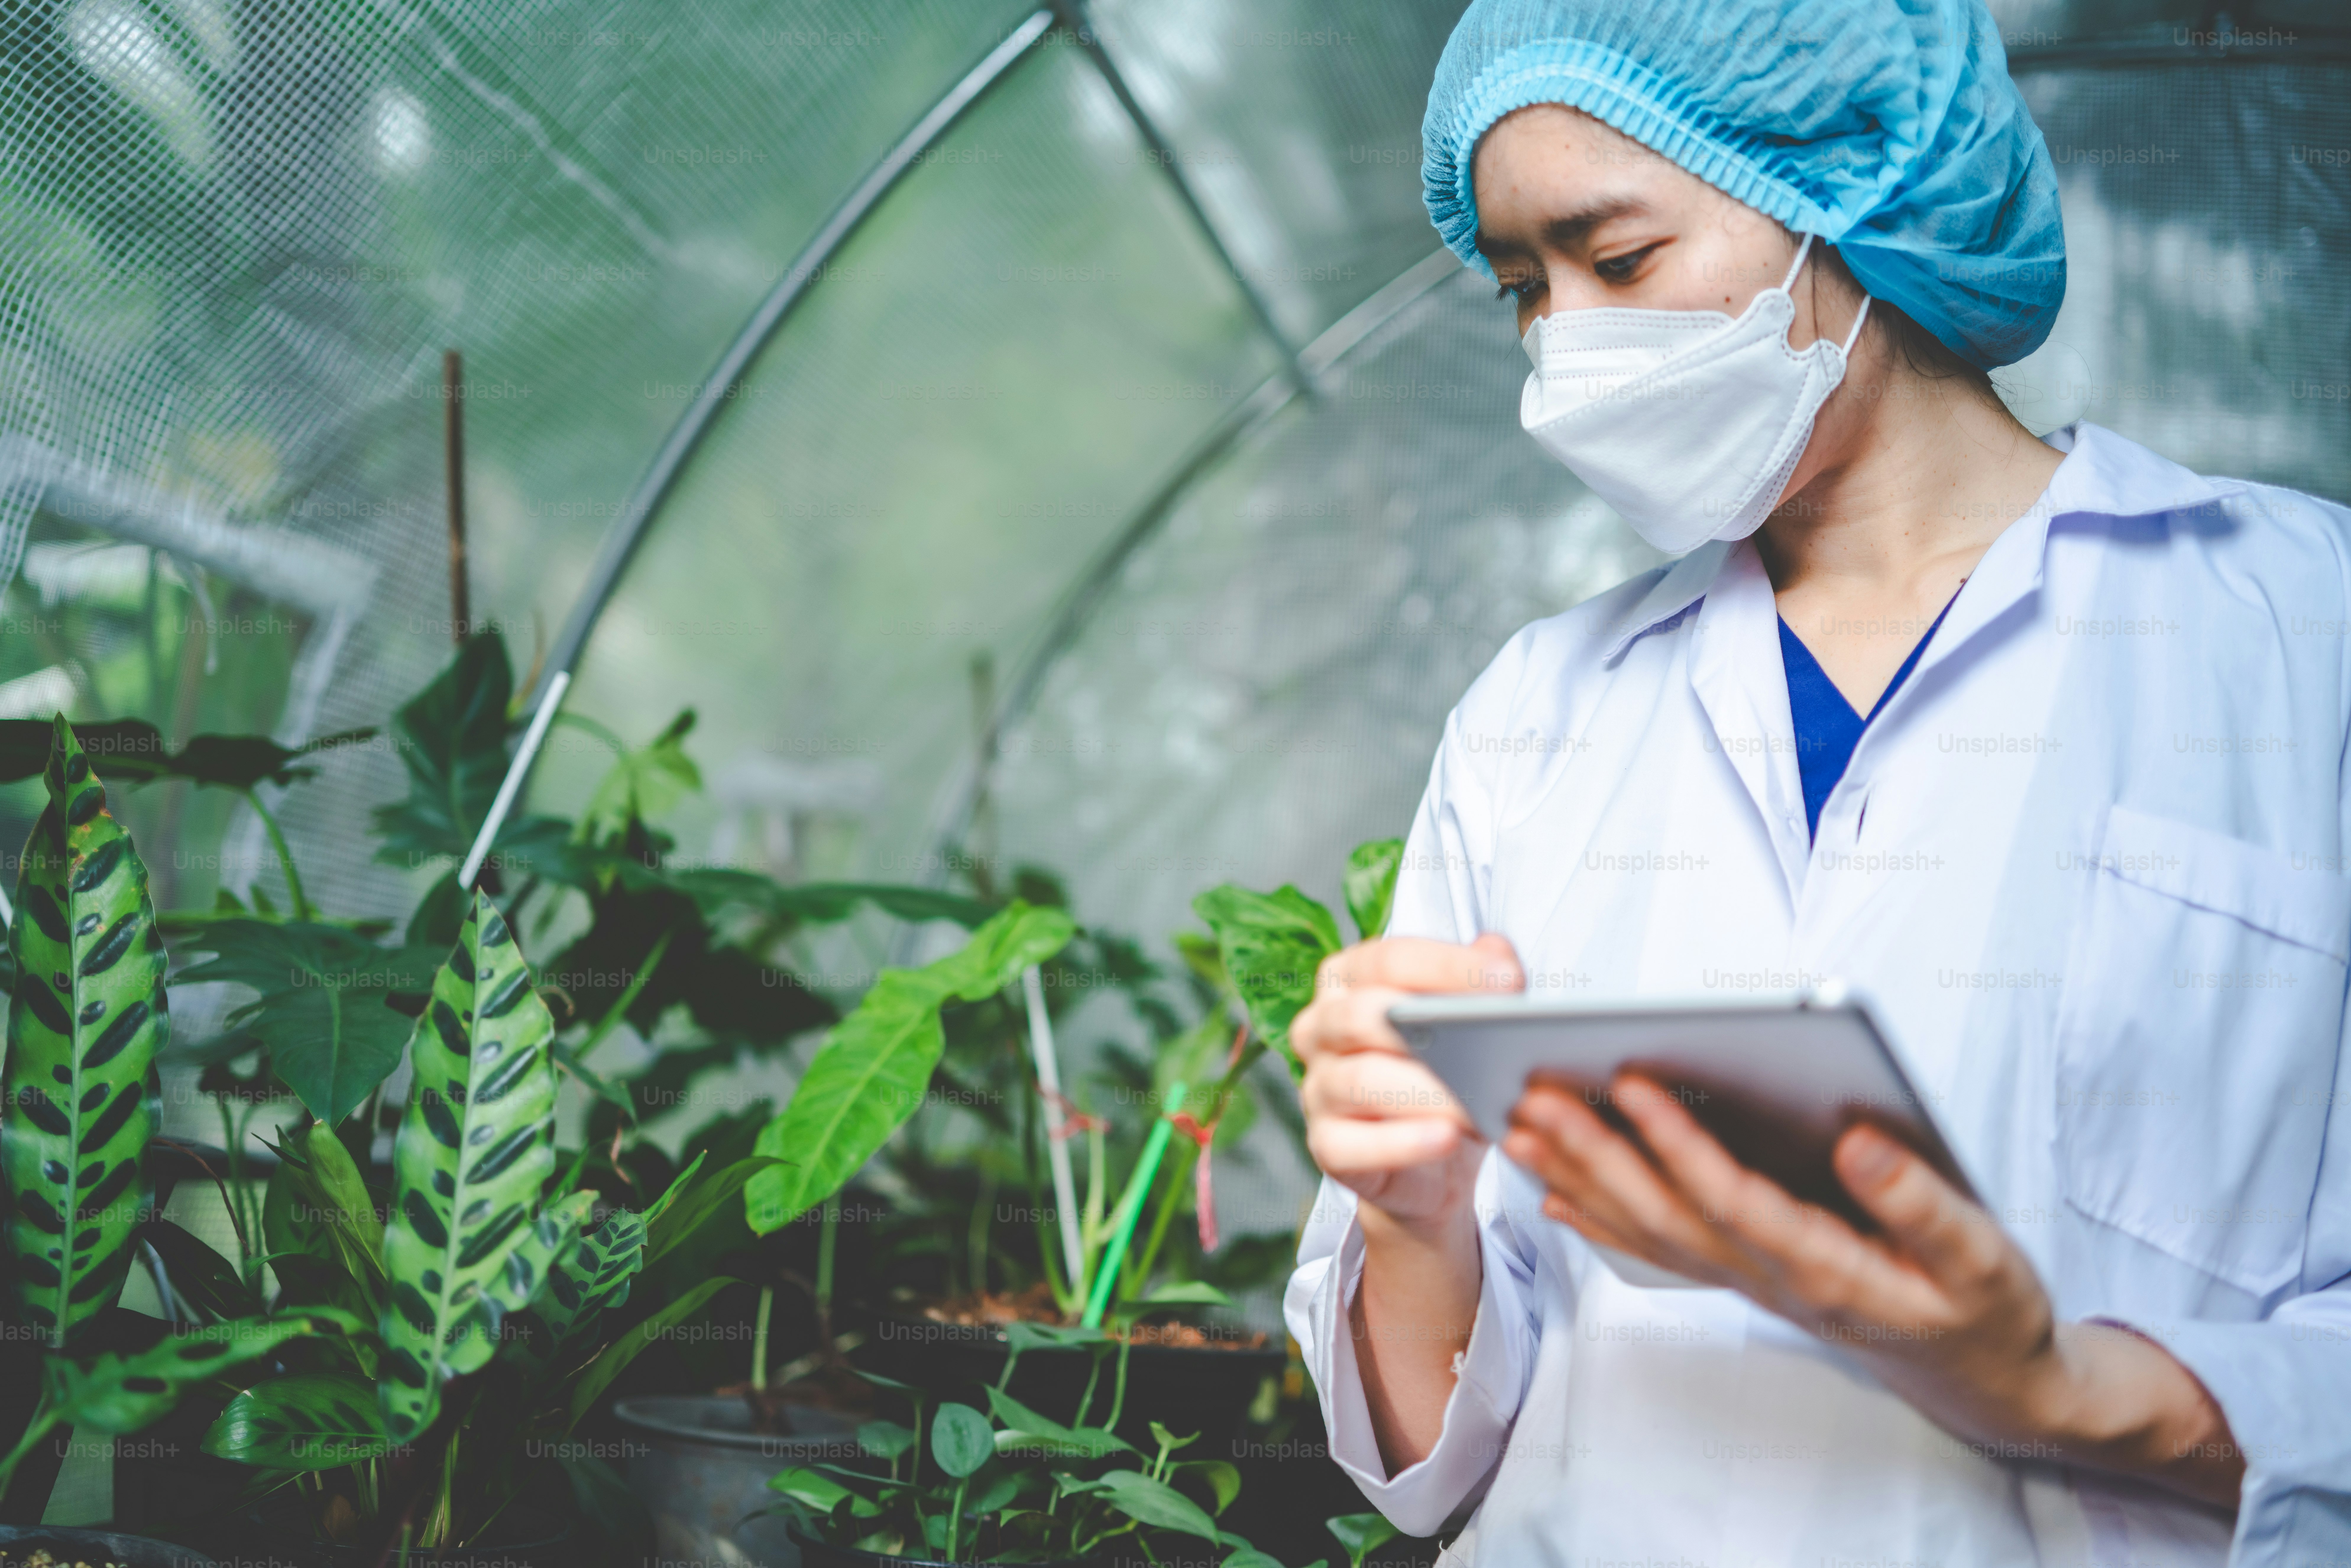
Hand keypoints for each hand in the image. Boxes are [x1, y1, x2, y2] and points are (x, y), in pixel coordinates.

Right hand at [1294, 932, 1521, 1232]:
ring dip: (1427, 1093)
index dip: (1448, 966)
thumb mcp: (1466, 1021)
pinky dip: (1403, 1143)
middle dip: (1434, 1027)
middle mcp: (1321, 1027)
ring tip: (1480, 1104)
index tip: (1508, 979)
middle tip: (1494, 1043)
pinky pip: (1354, 1145)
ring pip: (1360, 1081)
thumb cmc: (1445, 1073)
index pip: (1389, 960)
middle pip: (1364, 1014)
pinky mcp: (1325, 1145)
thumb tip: (1498, 955)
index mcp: (1348, 980)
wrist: (1434, 1158)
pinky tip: (1445, 1139)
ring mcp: (1317, 1087)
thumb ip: (1478, 980)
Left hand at [1503, 1074, 2243, 1506]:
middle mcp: (1772, 1276)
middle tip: (1535, 1095)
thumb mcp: (1979, 1257)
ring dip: (1583, 1179)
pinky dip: (1604, 1222)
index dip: (1680, 1142)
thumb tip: (1859, 1139)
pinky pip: (1660, 1250)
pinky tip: (1557, 1193)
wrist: (1976, 1373)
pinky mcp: (1746, 1276)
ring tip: (1520, 1126)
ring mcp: (1751, 1280)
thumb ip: (1920, 1202)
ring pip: (1650, 1229)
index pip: (1732, 1197)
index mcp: (1827, 1265)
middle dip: (1598, 1152)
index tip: (1632, 1082)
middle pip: (1668, 1212)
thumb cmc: (1983, 1306)